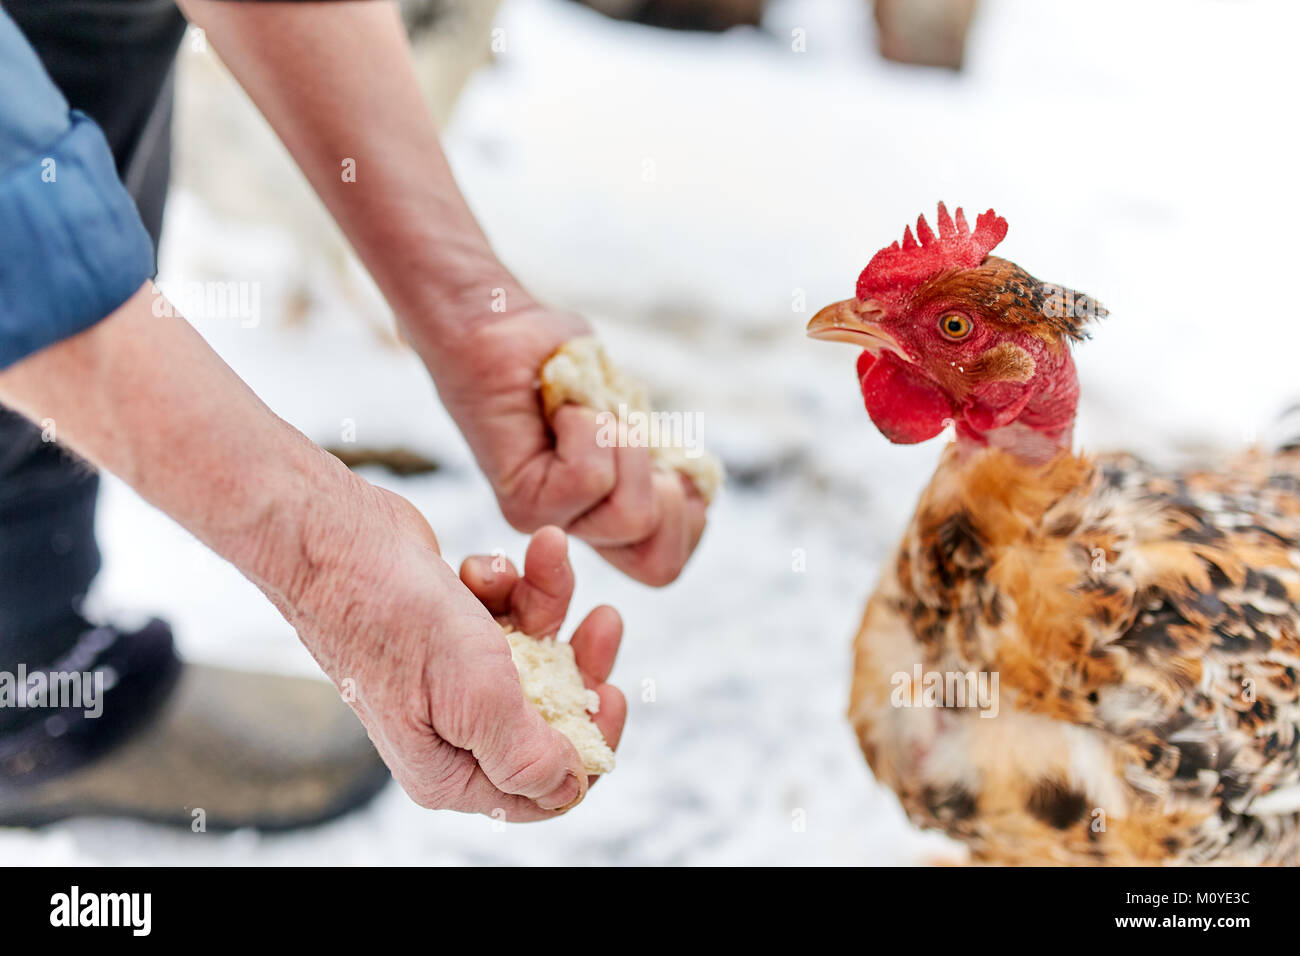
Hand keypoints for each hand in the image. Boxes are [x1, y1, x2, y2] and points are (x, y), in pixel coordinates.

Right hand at [288, 479, 622, 820]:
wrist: (334, 538)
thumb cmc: (396, 620)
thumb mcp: (477, 698)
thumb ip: (528, 755)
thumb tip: (571, 788)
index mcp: (452, 768)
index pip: (543, 789)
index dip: (590, 747)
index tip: (613, 693)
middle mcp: (451, 728)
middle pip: (549, 713)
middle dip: (581, 661)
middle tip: (605, 620)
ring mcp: (450, 675)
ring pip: (535, 649)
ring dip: (545, 600)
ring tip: (546, 555)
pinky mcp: (450, 627)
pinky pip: (505, 611)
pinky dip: (505, 582)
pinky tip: (480, 563)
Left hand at [432, 303, 707, 585]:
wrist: (494, 325)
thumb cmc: (561, 358)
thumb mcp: (629, 407)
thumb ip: (661, 451)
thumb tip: (692, 482)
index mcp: (607, 514)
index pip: (664, 566)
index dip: (689, 516)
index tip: (669, 461)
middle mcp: (577, 528)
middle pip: (657, 564)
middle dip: (670, 497)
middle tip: (633, 443)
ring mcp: (548, 523)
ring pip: (632, 516)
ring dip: (627, 447)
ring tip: (589, 415)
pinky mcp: (523, 504)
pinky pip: (590, 478)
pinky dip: (589, 428)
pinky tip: (561, 408)